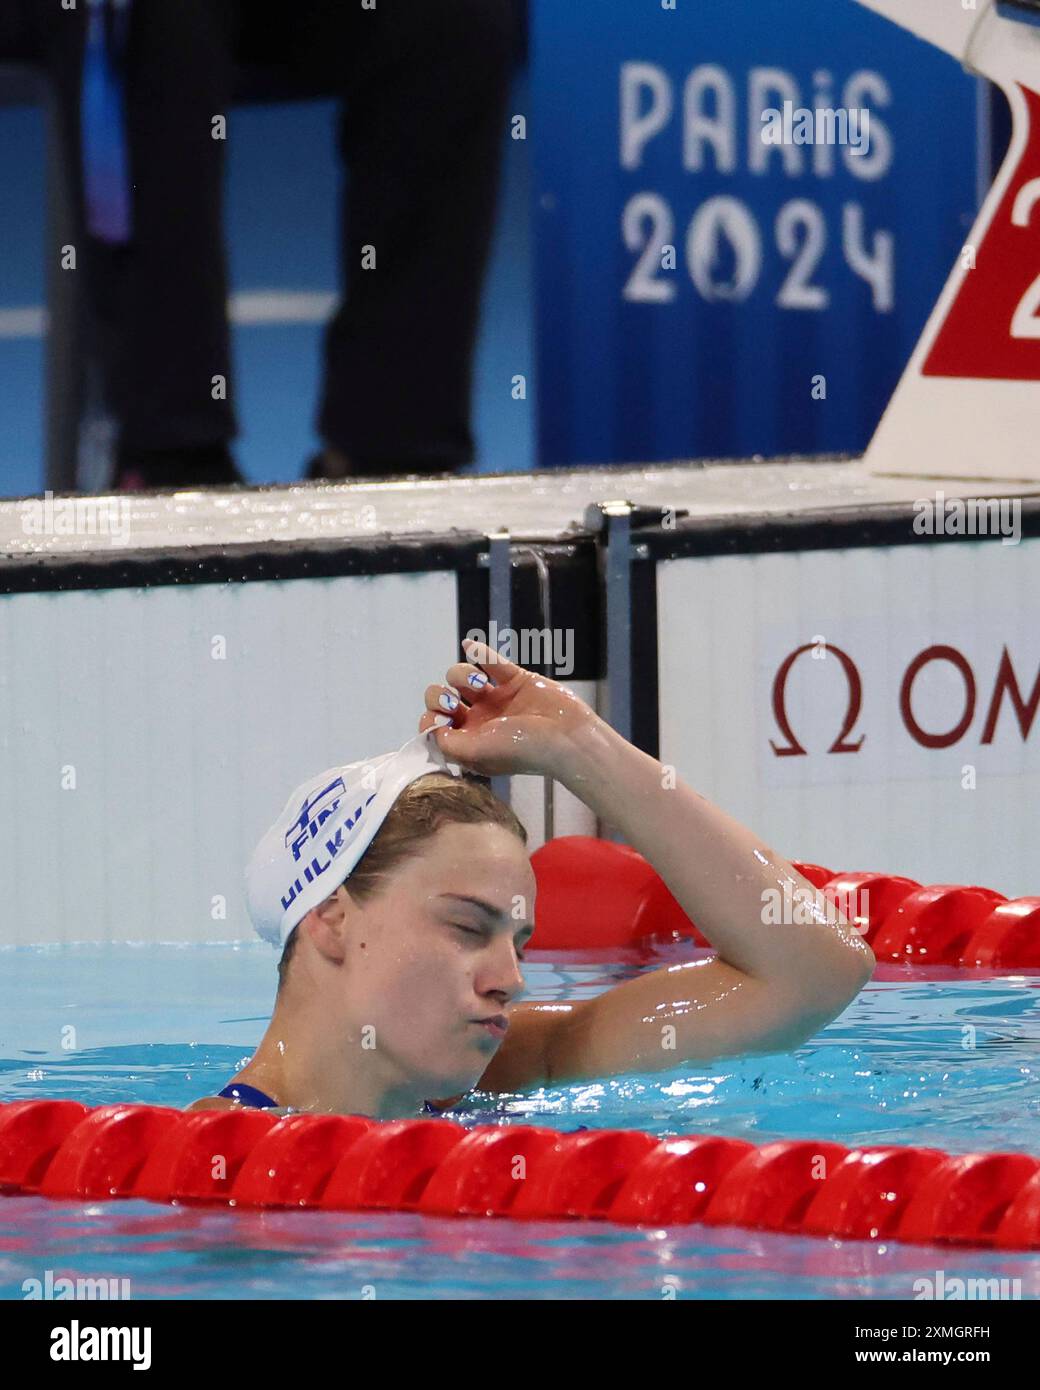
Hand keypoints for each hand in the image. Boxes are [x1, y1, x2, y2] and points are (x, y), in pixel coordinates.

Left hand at [418, 638, 599, 776]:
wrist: (565, 737)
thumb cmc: (523, 750)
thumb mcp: (476, 754)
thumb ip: (446, 743)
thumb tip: (431, 727)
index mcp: (469, 741)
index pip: (434, 725)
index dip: (430, 718)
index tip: (442, 719)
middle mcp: (479, 720)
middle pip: (443, 698)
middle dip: (441, 697)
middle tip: (456, 704)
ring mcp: (497, 698)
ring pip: (463, 677)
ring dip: (462, 675)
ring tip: (480, 684)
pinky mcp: (515, 680)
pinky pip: (490, 660)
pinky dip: (479, 652)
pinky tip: (470, 646)